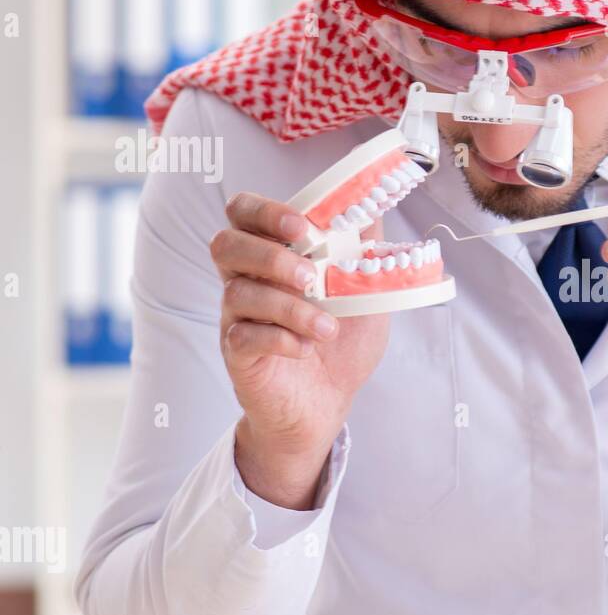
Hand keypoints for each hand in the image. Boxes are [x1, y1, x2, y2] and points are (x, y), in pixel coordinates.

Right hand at [210, 193, 389, 508]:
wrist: (329, 404)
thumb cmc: (340, 344)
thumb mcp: (365, 294)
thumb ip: (365, 253)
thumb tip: (374, 210)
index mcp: (273, 256)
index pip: (243, 213)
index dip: (266, 211)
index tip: (305, 227)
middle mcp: (246, 281)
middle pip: (225, 245)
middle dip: (270, 254)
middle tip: (310, 275)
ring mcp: (236, 318)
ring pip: (238, 293)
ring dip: (290, 307)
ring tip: (327, 328)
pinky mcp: (237, 353)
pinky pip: (243, 335)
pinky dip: (280, 338)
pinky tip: (306, 348)